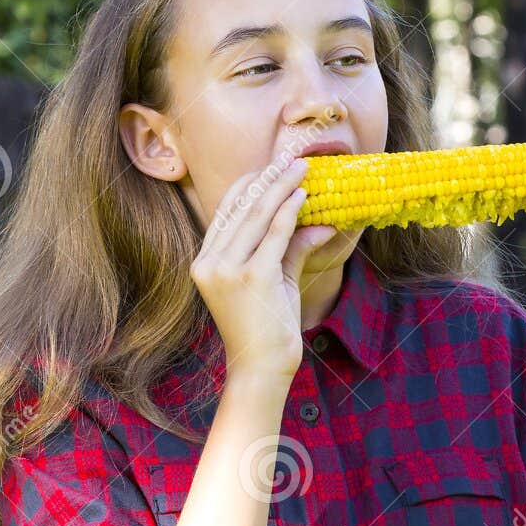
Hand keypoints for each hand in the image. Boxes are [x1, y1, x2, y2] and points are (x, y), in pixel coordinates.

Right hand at [189, 154, 336, 382]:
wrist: (261, 368)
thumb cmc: (266, 328)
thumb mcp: (274, 281)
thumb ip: (290, 249)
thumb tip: (320, 222)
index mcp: (205, 262)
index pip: (226, 210)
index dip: (250, 184)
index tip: (272, 166)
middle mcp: (210, 263)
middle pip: (241, 207)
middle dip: (268, 178)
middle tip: (291, 157)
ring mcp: (228, 270)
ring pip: (257, 215)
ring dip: (281, 187)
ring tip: (301, 167)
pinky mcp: (252, 277)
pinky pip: (273, 234)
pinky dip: (289, 211)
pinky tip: (303, 196)